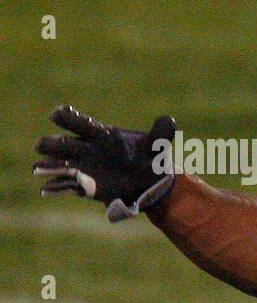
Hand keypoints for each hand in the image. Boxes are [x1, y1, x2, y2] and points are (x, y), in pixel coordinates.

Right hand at [33, 105, 176, 221]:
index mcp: (99, 134)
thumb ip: (160, 135)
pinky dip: (54, 186)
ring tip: (42, 168)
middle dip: (53, 144)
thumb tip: (169, 121)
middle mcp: (84, 148)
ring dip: (48, 164)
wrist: (149, 183)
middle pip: (61, 142)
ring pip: (56, 162)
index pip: (79, 122)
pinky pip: (62, 184)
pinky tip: (47, 189)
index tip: (57, 114)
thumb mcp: (156, 147)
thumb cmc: (148, 159)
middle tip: (47, 146)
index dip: (67, 117)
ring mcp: (80, 166)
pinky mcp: (80, 184)